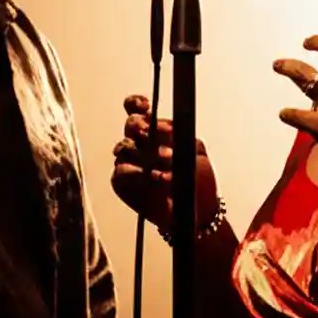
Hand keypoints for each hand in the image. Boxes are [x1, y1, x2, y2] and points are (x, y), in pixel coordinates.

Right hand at [110, 94, 219, 231]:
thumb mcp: (197, 153)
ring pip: (122, 147)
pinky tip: (152, 178)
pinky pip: (120, 172)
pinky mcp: (122, 183)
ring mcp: (130, 163)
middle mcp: (141, 145)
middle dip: (137, 125)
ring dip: (140, 152)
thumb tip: (162, 133)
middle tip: (149, 132)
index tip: (145, 105)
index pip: (138, 110)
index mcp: (157, 132)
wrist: (196, 213)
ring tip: (160, 162)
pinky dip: (135, 173)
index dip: (136, 104)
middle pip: (129, 125)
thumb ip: (182, 138)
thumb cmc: (197, 180)